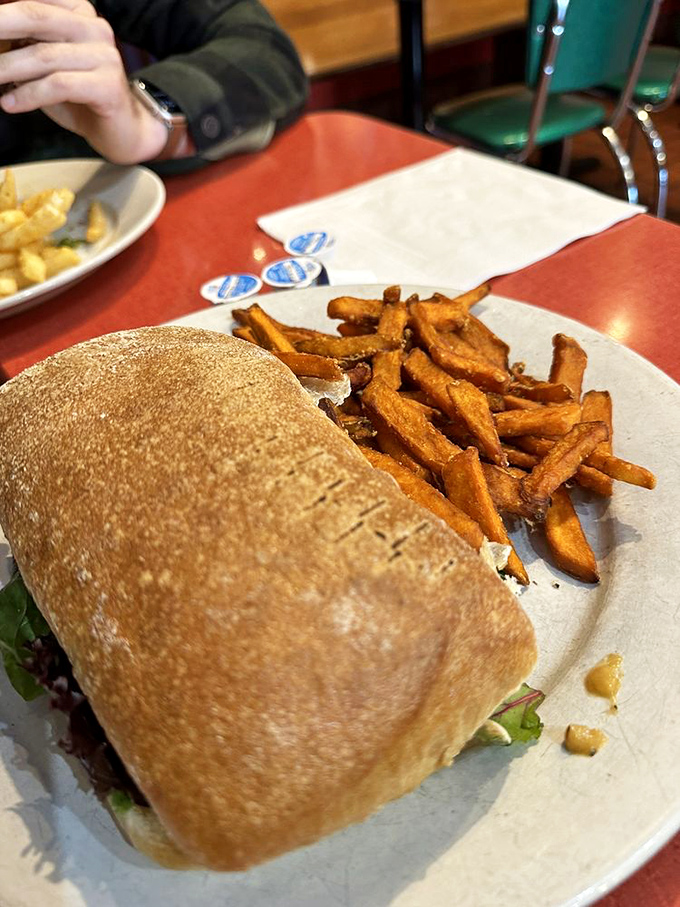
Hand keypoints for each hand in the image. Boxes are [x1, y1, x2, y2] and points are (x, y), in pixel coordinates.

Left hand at [0, 0, 169, 162]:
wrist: (122, 130)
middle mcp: (94, 27)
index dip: (5, 6)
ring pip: (43, 56)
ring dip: (6, 70)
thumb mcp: (45, 62)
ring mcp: (104, 55)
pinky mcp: (107, 86)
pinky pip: (59, 86)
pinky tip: (10, 103)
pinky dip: (29, 95)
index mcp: (77, 11)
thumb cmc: (79, 95)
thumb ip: (21, 43)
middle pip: (35, 16)